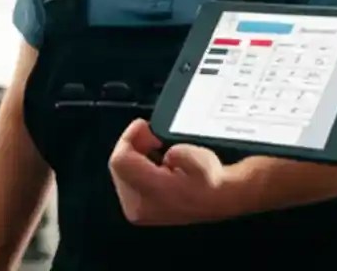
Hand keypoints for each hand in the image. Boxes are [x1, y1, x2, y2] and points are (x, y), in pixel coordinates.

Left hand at [108, 118, 230, 225]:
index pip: (121, 160)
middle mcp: (140, 207)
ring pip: (120, 171)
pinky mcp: (138, 209)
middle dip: (133, 144)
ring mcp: (137, 210)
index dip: (129, 137)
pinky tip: (153, 160)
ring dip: (135, 154)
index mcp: (152, 194)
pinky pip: (126, 179)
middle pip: (118, 165)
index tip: (144, 126)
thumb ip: (175, 152)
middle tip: (151, 135)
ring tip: (155, 148)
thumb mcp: (197, 158)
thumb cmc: (211, 181)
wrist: (218, 198)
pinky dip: (137, 165)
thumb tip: (165, 154)